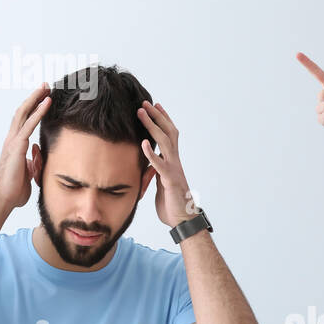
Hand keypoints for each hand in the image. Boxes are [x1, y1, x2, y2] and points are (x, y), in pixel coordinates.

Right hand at [0, 83, 50, 209]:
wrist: (3, 198)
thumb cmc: (14, 190)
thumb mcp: (27, 174)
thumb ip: (31, 164)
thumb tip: (35, 161)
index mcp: (14, 145)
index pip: (23, 121)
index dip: (32, 108)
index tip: (42, 98)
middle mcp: (12, 139)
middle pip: (22, 112)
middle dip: (34, 97)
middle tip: (45, 85)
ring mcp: (13, 141)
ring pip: (24, 113)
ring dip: (36, 98)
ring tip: (46, 87)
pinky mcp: (17, 146)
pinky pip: (30, 124)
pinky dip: (39, 111)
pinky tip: (47, 102)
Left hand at [136, 100, 196, 228]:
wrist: (183, 220)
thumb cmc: (172, 204)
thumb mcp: (160, 183)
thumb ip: (156, 172)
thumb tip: (149, 165)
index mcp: (172, 161)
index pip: (169, 135)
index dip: (163, 120)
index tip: (155, 106)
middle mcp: (174, 161)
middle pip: (167, 132)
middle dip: (156, 116)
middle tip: (145, 103)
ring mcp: (173, 169)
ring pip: (164, 142)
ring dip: (152, 126)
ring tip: (141, 113)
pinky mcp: (169, 180)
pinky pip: (159, 165)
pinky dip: (151, 154)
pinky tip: (142, 143)